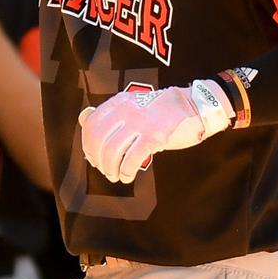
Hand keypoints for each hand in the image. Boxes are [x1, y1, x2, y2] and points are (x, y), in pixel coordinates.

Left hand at [77, 80, 234, 183]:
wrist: (194, 106)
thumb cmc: (162, 110)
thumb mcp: (132, 104)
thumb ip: (110, 112)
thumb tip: (83, 118)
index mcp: (119, 102)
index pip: (92, 124)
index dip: (88, 144)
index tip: (93, 157)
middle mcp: (127, 110)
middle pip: (100, 140)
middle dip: (98, 160)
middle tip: (104, 170)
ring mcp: (141, 123)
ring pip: (113, 151)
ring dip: (110, 169)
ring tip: (115, 176)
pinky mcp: (155, 136)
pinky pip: (132, 158)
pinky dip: (126, 171)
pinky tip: (128, 176)